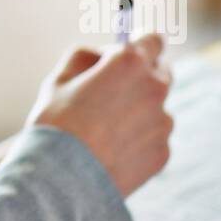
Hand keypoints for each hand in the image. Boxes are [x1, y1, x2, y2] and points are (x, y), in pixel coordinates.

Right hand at [24, 34, 173, 197]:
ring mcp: (163, 123)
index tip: (129, 53)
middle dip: (143, 75)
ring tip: (106, 129)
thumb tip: (102, 56)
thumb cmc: (57, 123)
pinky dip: (140, 139)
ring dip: (140, 110)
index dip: (141, 44)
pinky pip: (155, 137)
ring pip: (157, 107)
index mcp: (129, 62)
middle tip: (116, 90)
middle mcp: (155, 88)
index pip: (153, 39)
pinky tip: (112, 150)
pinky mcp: (164, 153)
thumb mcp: (59, 77)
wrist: (63, 181)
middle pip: (162, 72)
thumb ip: (86, 56)